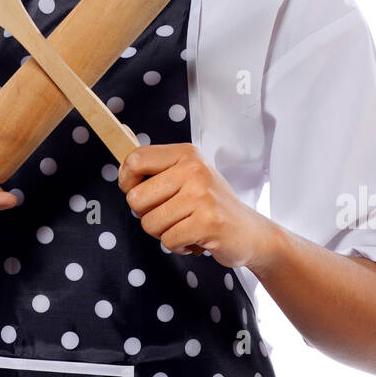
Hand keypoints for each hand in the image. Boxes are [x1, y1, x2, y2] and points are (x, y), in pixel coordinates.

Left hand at [117, 142, 276, 271]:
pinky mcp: (208, 223)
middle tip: (171, 214)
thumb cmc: (212, 204)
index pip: (135, 160)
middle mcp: (194, 170)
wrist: (252, 232)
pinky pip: (168, 240)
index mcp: (186, 154)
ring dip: (164, 232)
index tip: (137, 190)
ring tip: (186, 225)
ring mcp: (202, 195)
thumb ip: (154, 160)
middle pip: (135, 198)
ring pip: (149, 223)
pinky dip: (177, 245)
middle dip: (146, 214)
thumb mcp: (186, 174)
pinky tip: (195, 238)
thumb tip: (123, 130)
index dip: (126, 181)